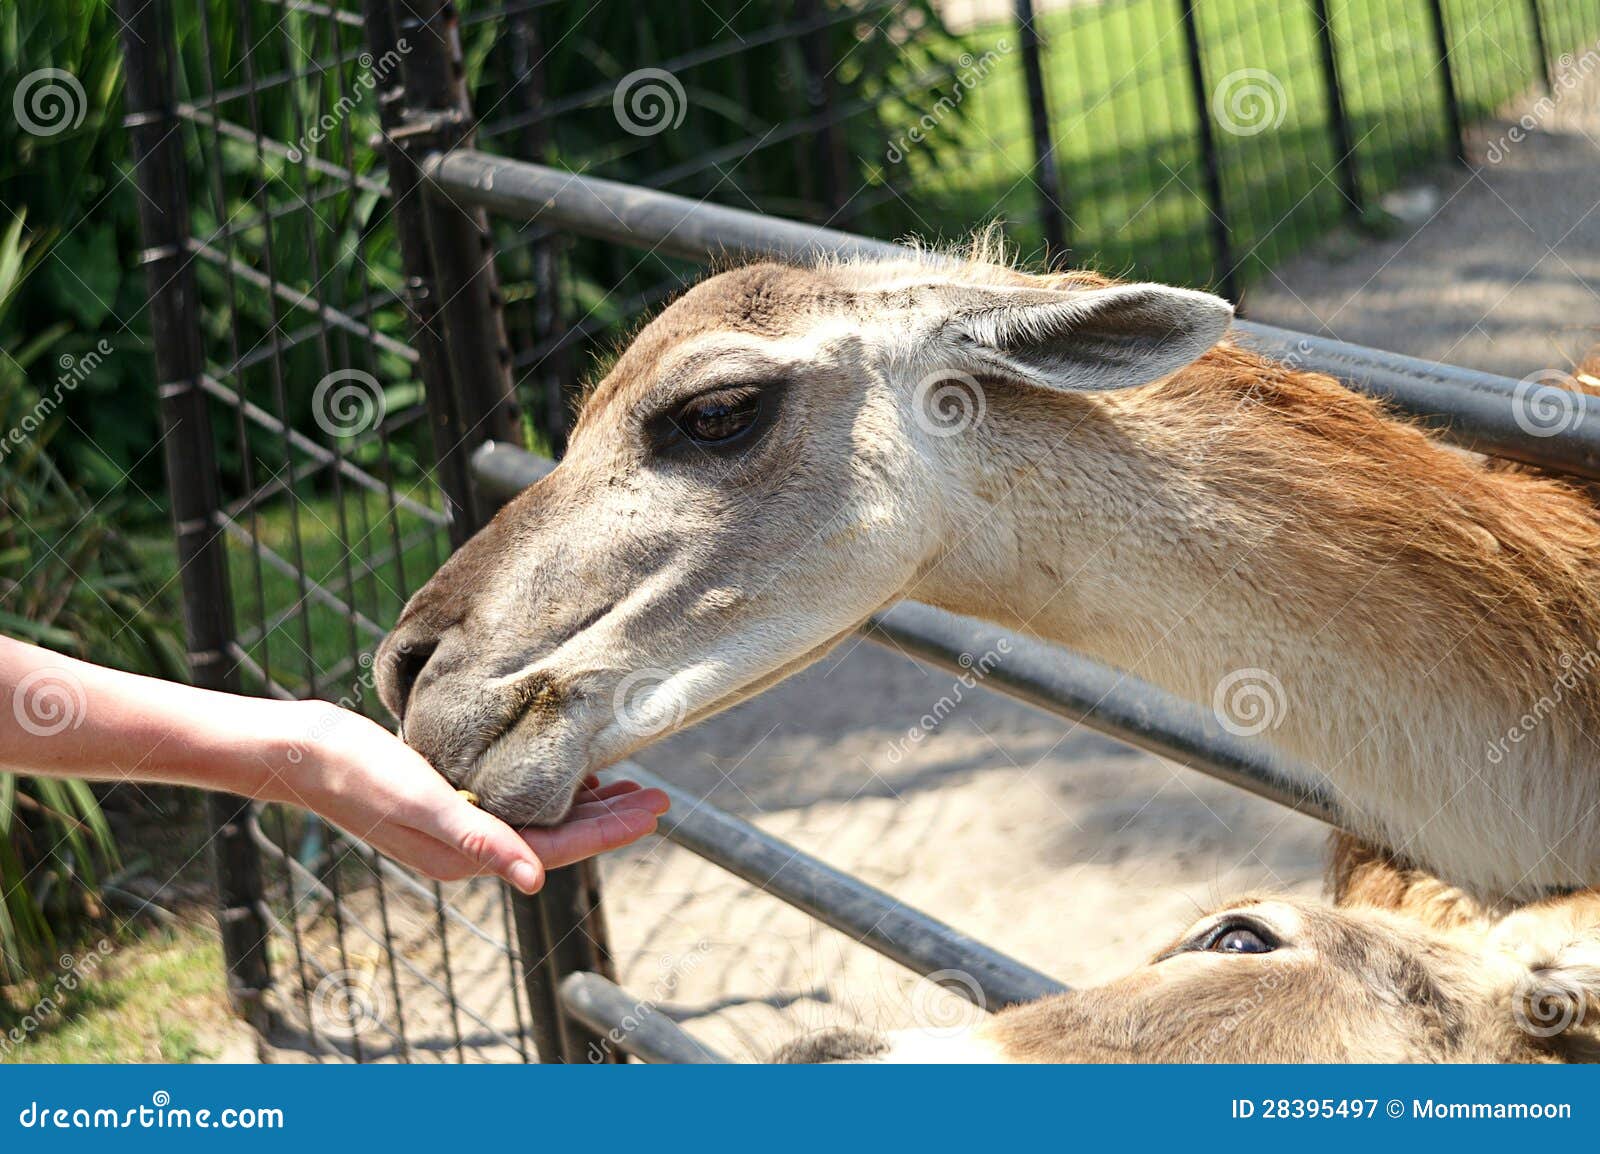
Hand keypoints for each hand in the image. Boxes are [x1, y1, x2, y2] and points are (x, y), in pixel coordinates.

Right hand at [280, 704, 668, 893]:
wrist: (305, 753)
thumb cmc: (362, 773)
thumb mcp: (424, 801)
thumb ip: (480, 841)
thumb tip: (535, 879)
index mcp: (467, 857)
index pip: (559, 848)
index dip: (612, 829)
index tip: (658, 807)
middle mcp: (469, 848)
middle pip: (558, 837)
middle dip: (611, 818)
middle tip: (660, 794)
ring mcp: (459, 825)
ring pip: (541, 820)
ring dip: (586, 803)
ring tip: (630, 783)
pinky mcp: (449, 799)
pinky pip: (516, 802)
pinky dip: (550, 787)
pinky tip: (569, 767)